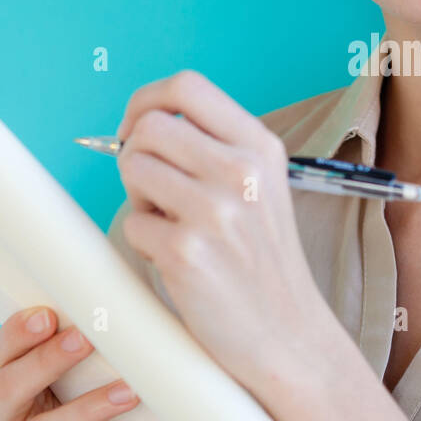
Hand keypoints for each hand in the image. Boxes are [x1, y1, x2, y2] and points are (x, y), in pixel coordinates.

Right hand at [0, 306, 166, 420]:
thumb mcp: (71, 385)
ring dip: (88, 408)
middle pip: (7, 389)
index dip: (17, 333)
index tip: (47, 314)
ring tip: (130, 393)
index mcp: (1, 392)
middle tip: (85, 339)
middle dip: (46, 360)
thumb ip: (77, 353)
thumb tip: (115, 304)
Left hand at [114, 69, 338, 399]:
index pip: (187, 86)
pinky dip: (144, 242)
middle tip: (154, 192)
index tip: (138, 128)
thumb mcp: (261, 186)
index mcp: (260, 146)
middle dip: (137, 157)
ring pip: (133, 169)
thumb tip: (145, 124)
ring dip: (139, 199)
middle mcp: (242, 171)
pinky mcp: (187, 252)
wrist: (287, 334)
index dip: (147, 101)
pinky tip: (177, 261)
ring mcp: (215, 211)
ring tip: (171, 226)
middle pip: (150, 127)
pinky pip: (133, 224)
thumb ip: (216, 148)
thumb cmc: (262, 260)